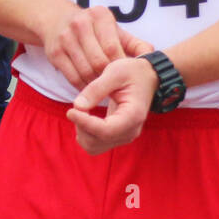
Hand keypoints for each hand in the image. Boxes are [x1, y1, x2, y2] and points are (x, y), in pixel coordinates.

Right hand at [41, 2, 133, 89]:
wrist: (57, 20)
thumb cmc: (93, 29)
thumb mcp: (113, 29)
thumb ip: (134, 44)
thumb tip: (151, 56)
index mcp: (100, 15)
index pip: (112, 47)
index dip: (119, 66)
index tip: (125, 77)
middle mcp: (80, 23)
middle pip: (98, 61)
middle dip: (108, 77)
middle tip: (115, 88)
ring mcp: (65, 38)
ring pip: (85, 71)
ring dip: (96, 86)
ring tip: (105, 91)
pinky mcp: (54, 53)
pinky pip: (72, 77)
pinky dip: (83, 87)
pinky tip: (90, 89)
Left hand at [66, 36, 157, 155]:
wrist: (147, 77)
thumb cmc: (132, 72)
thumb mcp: (114, 72)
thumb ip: (96, 89)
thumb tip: (77, 106)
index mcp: (133, 115)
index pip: (105, 130)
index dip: (84, 123)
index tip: (70, 111)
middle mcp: (130, 131)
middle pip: (97, 142)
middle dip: (81, 126)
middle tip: (77, 105)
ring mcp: (124, 136)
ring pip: (94, 146)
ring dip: (82, 131)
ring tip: (82, 111)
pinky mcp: (117, 136)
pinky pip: (96, 144)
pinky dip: (85, 134)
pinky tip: (85, 117)